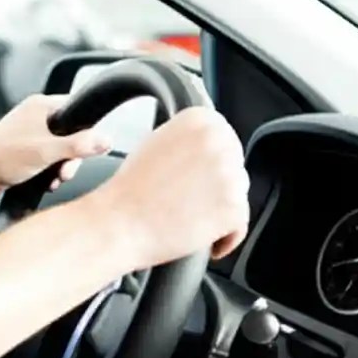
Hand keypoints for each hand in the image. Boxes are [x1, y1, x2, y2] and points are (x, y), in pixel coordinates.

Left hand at [0, 94, 111, 197]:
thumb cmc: (1, 157)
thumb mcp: (47, 151)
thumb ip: (78, 145)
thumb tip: (105, 140)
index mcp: (41, 106)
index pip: (77, 110)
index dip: (86, 130)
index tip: (86, 148)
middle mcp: (35, 116)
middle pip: (71, 134)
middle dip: (71, 157)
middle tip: (64, 171)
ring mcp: (29, 133)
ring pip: (60, 149)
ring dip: (60, 167)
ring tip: (53, 178)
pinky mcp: (24, 150)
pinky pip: (47, 159)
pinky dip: (49, 171)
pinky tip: (45, 181)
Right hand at [93, 106, 249, 268]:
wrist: (118, 224)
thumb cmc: (128, 191)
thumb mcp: (157, 144)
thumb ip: (188, 140)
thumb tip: (208, 151)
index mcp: (201, 120)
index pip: (224, 139)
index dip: (207, 163)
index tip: (193, 176)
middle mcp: (220, 142)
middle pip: (233, 166)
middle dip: (216, 184)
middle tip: (187, 199)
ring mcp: (230, 175)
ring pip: (237, 194)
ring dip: (218, 208)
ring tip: (187, 216)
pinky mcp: (234, 209)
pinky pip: (239, 226)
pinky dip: (223, 237)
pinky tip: (197, 234)